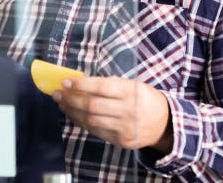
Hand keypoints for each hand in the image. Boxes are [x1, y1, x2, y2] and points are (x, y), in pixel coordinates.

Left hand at [53, 76, 172, 152]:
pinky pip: (96, 131)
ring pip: (91, 120)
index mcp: (130, 91)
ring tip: (62, 104)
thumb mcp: (131, 85)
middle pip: (92, 106)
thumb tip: (80, 82)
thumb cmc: (144, 98)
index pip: (101, 87)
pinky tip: (74, 115)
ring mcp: (124, 127)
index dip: (80, 84)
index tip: (65, 82)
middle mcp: (128, 110)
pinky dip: (82, 123)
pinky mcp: (121, 140)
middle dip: (70, 99)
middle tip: (57, 94)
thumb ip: (109, 84)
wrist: (165, 123)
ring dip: (72, 112)